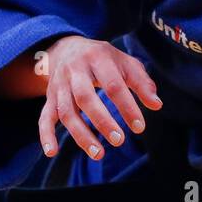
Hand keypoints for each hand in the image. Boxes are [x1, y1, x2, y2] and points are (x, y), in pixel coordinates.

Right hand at [37, 35, 162, 160]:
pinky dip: (46, 135)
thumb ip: (142, 83)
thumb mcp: (125, 63)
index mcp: (98, 59)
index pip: (113, 85)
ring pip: (66, 111)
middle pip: (85, 98)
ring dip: (81, 134)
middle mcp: (75, 71)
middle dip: (102, 121)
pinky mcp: (49, 97)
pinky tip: (51, 152)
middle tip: (119, 141)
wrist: (67, 47)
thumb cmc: (104, 59)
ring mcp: (59, 85)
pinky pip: (44, 117)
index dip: (127, 107)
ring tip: (99, 154)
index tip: (139, 127)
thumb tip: (157, 105)